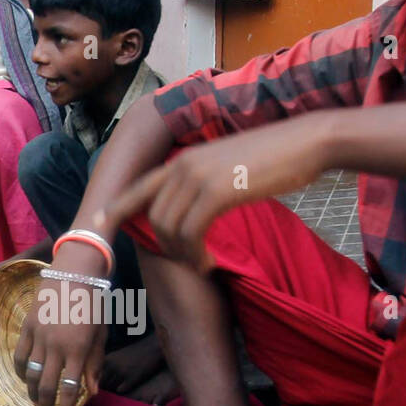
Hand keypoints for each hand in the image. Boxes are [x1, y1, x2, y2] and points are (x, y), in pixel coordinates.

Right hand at [13, 276, 107, 405]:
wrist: (75, 272)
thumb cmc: (93, 303)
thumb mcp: (101, 334)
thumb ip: (95, 363)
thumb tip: (93, 391)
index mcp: (78, 350)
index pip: (70, 389)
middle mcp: (56, 346)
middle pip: (47, 387)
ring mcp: (39, 337)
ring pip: (32, 374)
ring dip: (34, 393)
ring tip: (38, 403)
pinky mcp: (27, 327)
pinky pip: (20, 356)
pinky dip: (22, 371)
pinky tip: (27, 379)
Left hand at [100, 117, 331, 269]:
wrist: (306, 142)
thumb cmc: (276, 157)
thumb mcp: (230, 166)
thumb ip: (206, 181)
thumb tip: (200, 204)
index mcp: (184, 159)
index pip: (140, 186)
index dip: (117, 206)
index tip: (100, 221)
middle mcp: (183, 165)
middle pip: (153, 216)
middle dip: (165, 246)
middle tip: (190, 262)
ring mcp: (197, 177)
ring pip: (168, 227)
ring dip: (182, 254)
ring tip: (202, 263)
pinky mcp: (215, 192)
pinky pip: (190, 232)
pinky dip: (196, 253)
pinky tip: (210, 261)